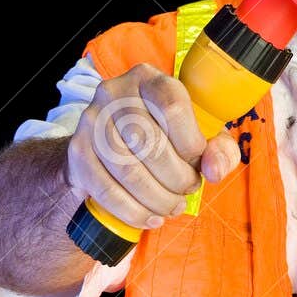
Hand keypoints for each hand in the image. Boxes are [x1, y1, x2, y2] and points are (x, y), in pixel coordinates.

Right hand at [67, 64, 241, 231]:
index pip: (172, 106)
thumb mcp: (199, 133)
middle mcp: (115, 92)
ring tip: (172, 207)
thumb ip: (218, 148)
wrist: (110, 139)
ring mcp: (92, 121)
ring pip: (129, 171)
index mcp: (149, 79)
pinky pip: (105, 189)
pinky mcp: (78, 150)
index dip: (191, 143)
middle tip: (188, 191)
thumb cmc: (164, 134)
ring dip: (157, 199)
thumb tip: (215, 170)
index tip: (199, 163)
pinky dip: (132, 211)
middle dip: (177, 179)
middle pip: (151, 143)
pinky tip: (150, 217)